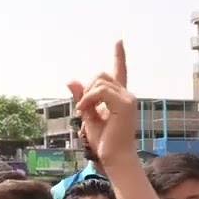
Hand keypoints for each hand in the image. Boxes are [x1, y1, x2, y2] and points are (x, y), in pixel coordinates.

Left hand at [67, 40, 137, 168]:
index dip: (119, 56)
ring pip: (100, 81)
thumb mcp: (87, 116)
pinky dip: (88, 99)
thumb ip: (82, 97)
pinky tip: (84, 111)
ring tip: (84, 112)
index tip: (119, 41)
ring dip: (86, 95)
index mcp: (120, 97)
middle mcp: (127, 95)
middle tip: (82, 108)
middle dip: (87, 88)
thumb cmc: (104, 142)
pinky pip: (100, 91)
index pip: (120, 72)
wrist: (114, 157)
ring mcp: (128, 99)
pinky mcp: (125, 104)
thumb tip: (71, 79)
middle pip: (101, 75)